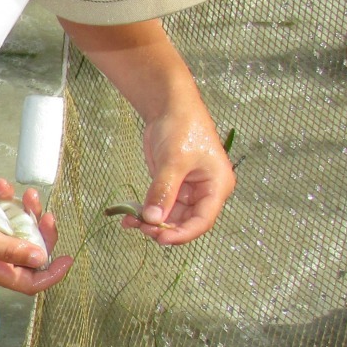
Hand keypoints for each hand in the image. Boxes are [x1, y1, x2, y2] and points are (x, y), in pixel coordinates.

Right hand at [0, 181, 73, 294]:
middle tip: (47, 215)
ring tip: (29, 195)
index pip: (32, 282)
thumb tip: (41, 259)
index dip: (52, 274)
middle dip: (43, 234)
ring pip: (21, 230)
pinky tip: (2, 186)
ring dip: (28, 212)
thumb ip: (14, 250)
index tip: (68, 258)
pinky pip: (6, 214)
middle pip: (31, 254)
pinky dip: (8, 200)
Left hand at [127, 105, 234, 244]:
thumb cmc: (182, 128)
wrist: (170, 107)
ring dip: (151, 222)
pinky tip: (129, 217)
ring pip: (171, 217)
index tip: (160, 238)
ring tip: (131, 221)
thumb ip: (163, 192)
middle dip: (164, 228)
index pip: (202, 220)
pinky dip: (145, 212)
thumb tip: (152, 219)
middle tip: (142, 227)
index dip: (182, 234)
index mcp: (217, 186)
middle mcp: (205, 192)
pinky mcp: (172, 187)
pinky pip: (160, 206)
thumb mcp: (173, 161)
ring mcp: (188, 191)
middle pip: (186, 222)